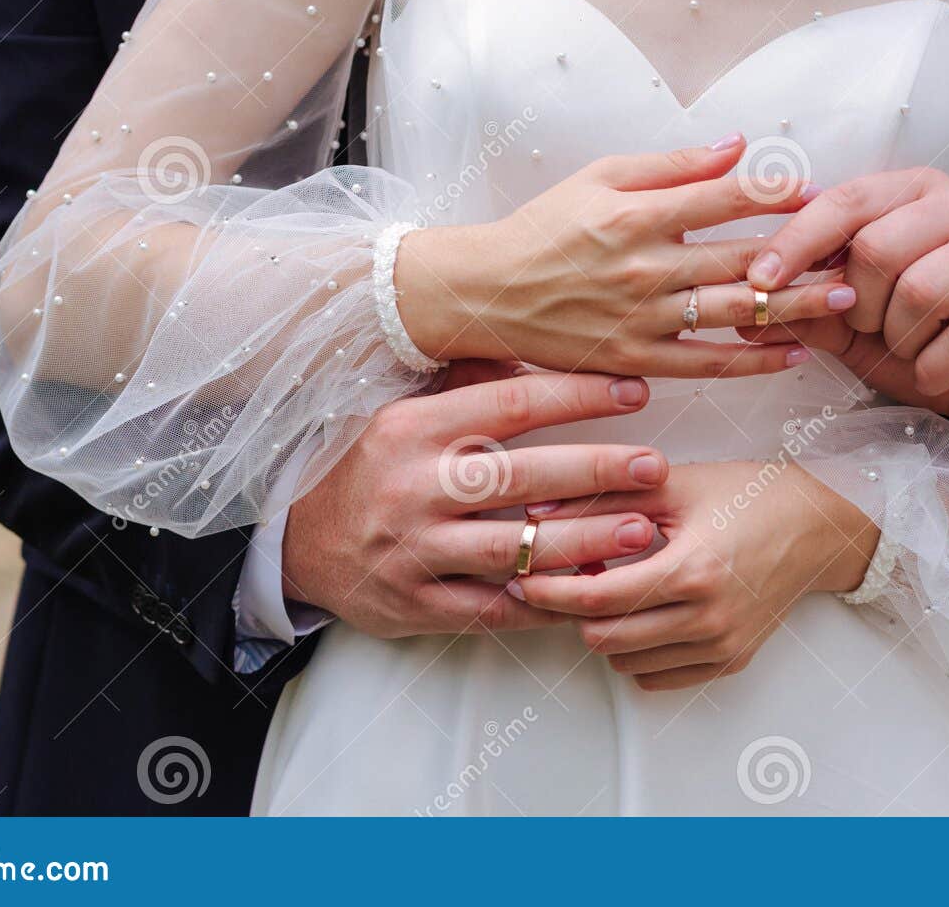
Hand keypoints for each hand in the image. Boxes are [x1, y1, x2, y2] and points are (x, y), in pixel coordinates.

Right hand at [282, 363, 666, 638]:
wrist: (295, 541)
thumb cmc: (369, 464)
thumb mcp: (405, 410)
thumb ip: (466, 379)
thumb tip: (532, 340)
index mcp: (413, 427)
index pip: (508, 403)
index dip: (577, 396)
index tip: (635, 391)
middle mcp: (413, 487)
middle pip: (519, 476)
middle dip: (595, 471)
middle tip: (654, 467)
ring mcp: (415, 551)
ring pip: (514, 548)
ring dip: (584, 542)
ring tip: (639, 532)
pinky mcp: (417, 606)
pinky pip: (493, 609)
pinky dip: (546, 603)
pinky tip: (592, 592)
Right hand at [394, 135, 858, 377]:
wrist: (486, 293)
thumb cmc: (543, 227)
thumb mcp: (598, 177)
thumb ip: (672, 165)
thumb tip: (739, 145)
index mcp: (635, 214)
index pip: (720, 197)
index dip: (775, 192)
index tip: (821, 189)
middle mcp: (644, 267)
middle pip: (739, 259)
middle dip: (803, 254)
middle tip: (859, 248)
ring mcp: (641, 318)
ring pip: (732, 314)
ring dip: (792, 306)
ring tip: (845, 298)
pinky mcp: (635, 358)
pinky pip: (706, 364)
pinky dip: (752, 360)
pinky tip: (793, 353)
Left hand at [516, 461, 878, 690]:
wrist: (819, 526)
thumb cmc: (751, 496)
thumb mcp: (677, 484)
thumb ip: (607, 495)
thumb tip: (539, 510)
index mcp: (693, 571)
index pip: (599, 598)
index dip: (551, 590)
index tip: (523, 576)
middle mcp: (708, 619)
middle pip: (606, 639)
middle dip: (574, 611)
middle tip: (566, 578)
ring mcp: (721, 646)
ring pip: (627, 662)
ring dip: (605, 631)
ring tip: (608, 589)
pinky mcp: (729, 660)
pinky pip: (658, 676)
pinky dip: (635, 652)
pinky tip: (640, 613)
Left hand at [742, 168, 948, 435]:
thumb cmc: (925, 339)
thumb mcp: (855, 326)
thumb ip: (808, 310)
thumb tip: (745, 313)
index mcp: (913, 194)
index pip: (845, 201)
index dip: (798, 241)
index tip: (762, 280)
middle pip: (878, 248)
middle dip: (860, 307)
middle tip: (875, 330)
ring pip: (921, 292)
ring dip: (902, 341)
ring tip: (914, 349)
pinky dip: (937, 368)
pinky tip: (941, 371)